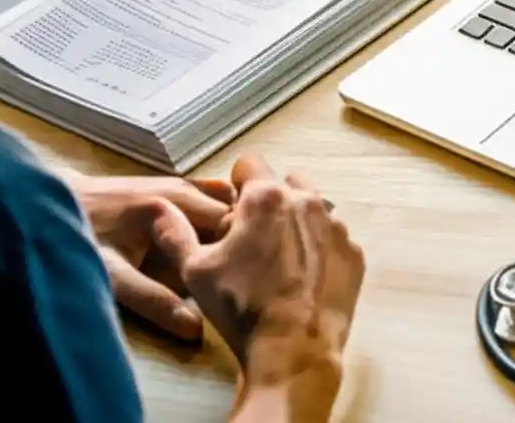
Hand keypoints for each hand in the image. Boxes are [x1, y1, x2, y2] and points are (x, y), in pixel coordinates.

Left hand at [66, 173, 236, 340]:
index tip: (243, 278)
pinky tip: (217, 239)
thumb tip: (195, 329)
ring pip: (226, 203)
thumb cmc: (80, 240)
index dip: (242, 252)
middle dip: (244, 239)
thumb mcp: (112, 278)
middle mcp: (178, 188)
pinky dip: (222, 212)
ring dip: (234, 226)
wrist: (52, 203)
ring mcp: (177, 183)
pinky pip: (212, 196)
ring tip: (234, 258)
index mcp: (169, 207)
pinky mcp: (172, 185)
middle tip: (242, 273)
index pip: (231, 224)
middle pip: (235, 212)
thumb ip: (154, 300)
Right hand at [153, 156, 364, 386]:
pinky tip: (304, 277)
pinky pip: (333, 239)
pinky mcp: (353, 255)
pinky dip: (320, 250)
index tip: (234, 209)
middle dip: (270, 202)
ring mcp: (336, 228)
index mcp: (266, 198)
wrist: (292, 352)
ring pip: (313, 210)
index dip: (237, 184)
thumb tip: (161, 211)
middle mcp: (307, 203)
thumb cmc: (243, 309)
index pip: (250, 164)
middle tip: (254, 237)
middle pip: (286, 183)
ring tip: (279, 261)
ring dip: (297, 224)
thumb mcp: (194, 270)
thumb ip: (175, 233)